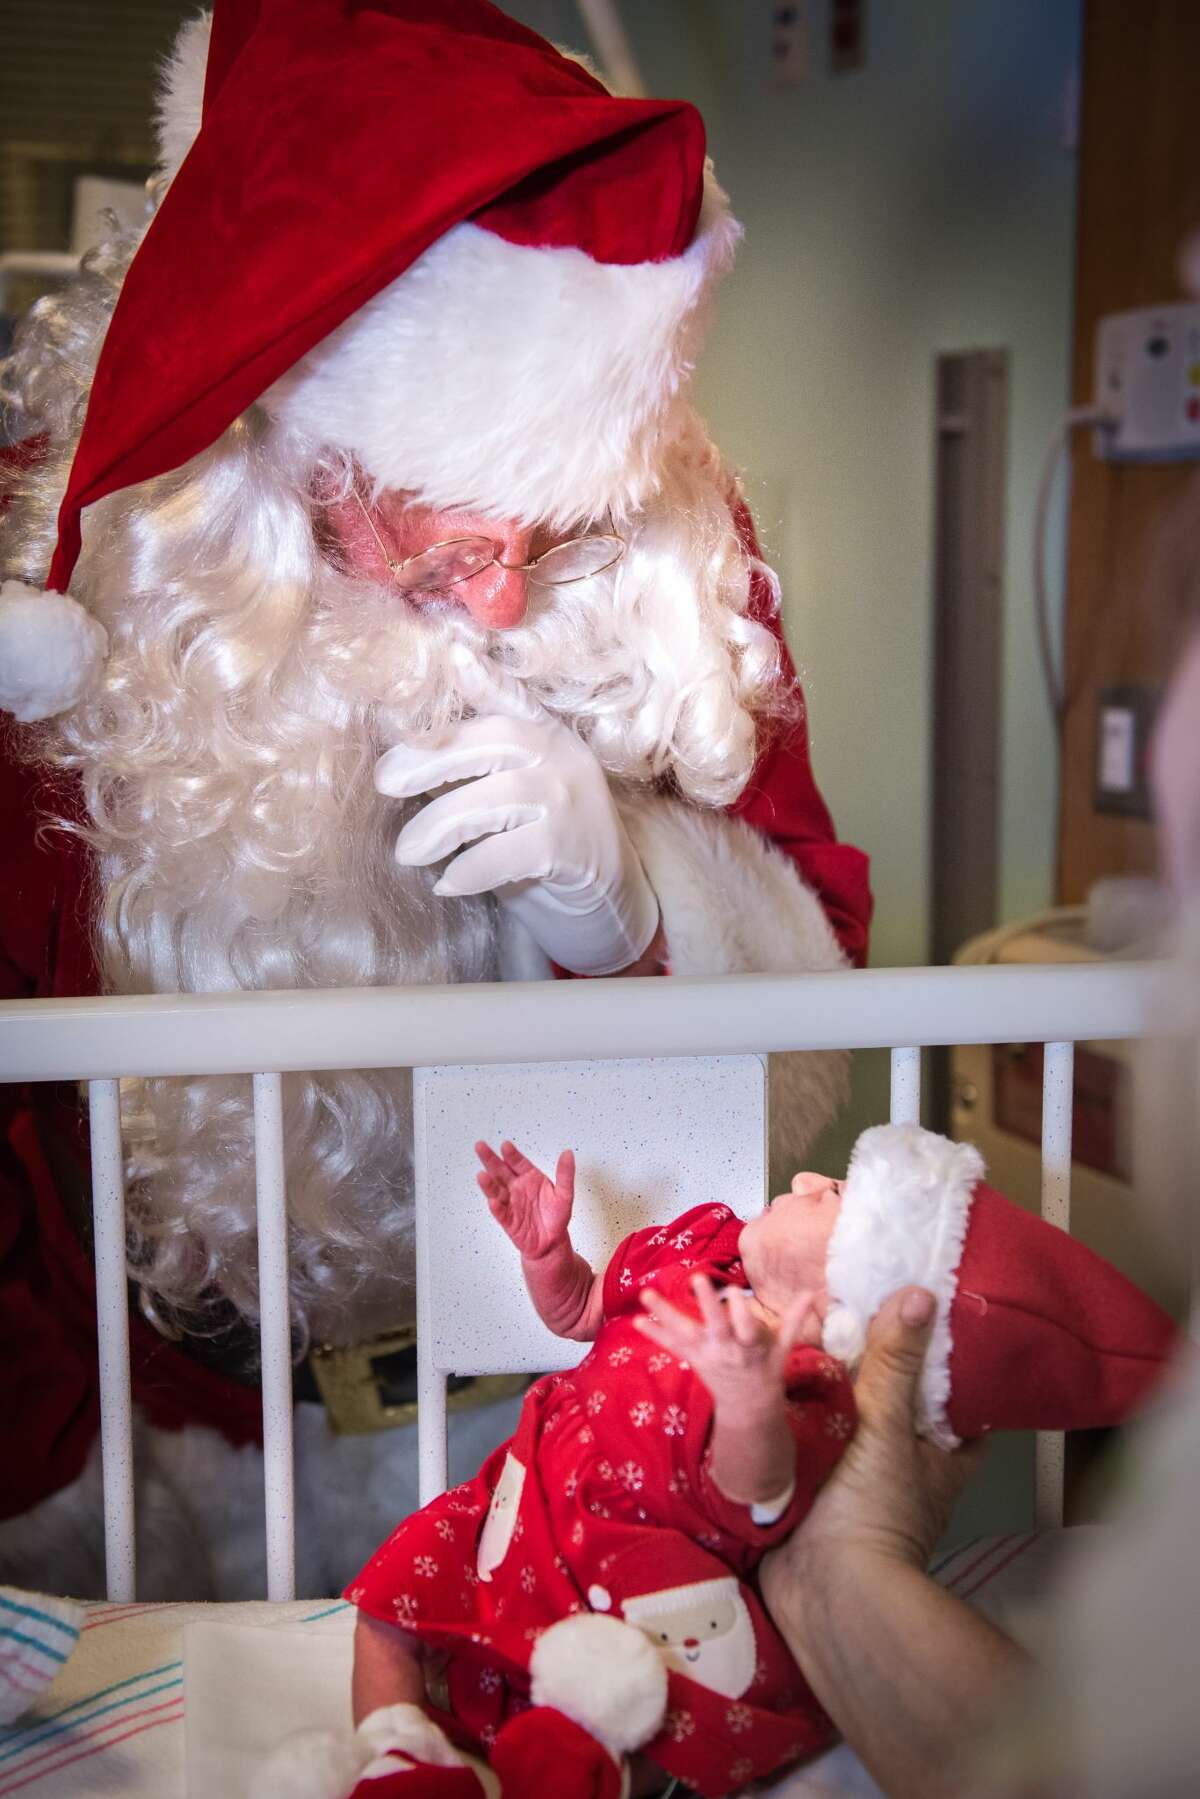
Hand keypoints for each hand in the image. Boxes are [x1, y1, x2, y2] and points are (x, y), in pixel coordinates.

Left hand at [373, 659, 659, 975]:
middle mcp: (564, 759)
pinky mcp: (573, 849)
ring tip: (407, 851)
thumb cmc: (545, 850)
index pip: (513, 701)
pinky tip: (447, 884)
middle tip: (385, 782)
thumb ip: (477, 773)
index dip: (483, 678)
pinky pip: (508, 851)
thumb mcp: (515, 800)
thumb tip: (404, 765)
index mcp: (549, 738)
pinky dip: (471, 868)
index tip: (451, 655)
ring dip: (440, 823)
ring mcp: (572, 802)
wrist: (609, 907)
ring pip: (496, 797)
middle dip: (432, 758)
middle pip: (495, 740)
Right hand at [476, 1139, 575, 1261]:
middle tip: (480, 1147)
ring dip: (488, 1184)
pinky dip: (496, 1208)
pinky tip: (493, 1201)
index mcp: (530, 1178)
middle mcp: (516, 1188)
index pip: (518, 1162)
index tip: (505, 1146)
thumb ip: (565, 1174)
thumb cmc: (556, 1216)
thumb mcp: (565, 1194)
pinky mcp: (508, 1221)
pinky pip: (501, 1213)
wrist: (552, 1242)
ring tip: (482, 1175)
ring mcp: (511, 1203)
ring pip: (496, 1191)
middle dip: (490, 1160)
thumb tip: (568, 1154)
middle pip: (501, 1171)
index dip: (511, 1154)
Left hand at [635, 1273, 813, 1412]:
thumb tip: (811, 1294)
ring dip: (665, 1313)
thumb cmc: (768, 1370)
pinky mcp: (694, 1359)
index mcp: (751, 1346)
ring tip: (645, 1294)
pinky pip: (672, 1346)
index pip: (747, 1328)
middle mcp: (727, 1349)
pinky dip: (655, 1334)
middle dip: (706, 1304)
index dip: (740, 1311)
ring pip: (685, 1332)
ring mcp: (707, 1354)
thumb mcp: (784, 1348)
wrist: (749, 1408)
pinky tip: (636, 1320)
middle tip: (696, 1278)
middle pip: (716, 1325)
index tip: (734, 1291)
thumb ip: (793, 1320)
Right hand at [760, 1288, 983, 1609]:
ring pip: (847, 1426)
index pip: (962, 1411)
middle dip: (875, 1374)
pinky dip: (794, 1420)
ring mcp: (855, 1486)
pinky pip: (805, 1445)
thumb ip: (897, 1363)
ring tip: (807, 1336)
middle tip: (855, 1318)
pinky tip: (773, 1381)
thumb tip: (920, 1294)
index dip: (952, 1374)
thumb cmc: (874, 1512)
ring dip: (827, 1395)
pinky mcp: (810, 1494)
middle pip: (897, 1410)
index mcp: (940, 1461)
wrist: (822, 1590)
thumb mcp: (889, 1428)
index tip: (933, 1330)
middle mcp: (903, 1473)